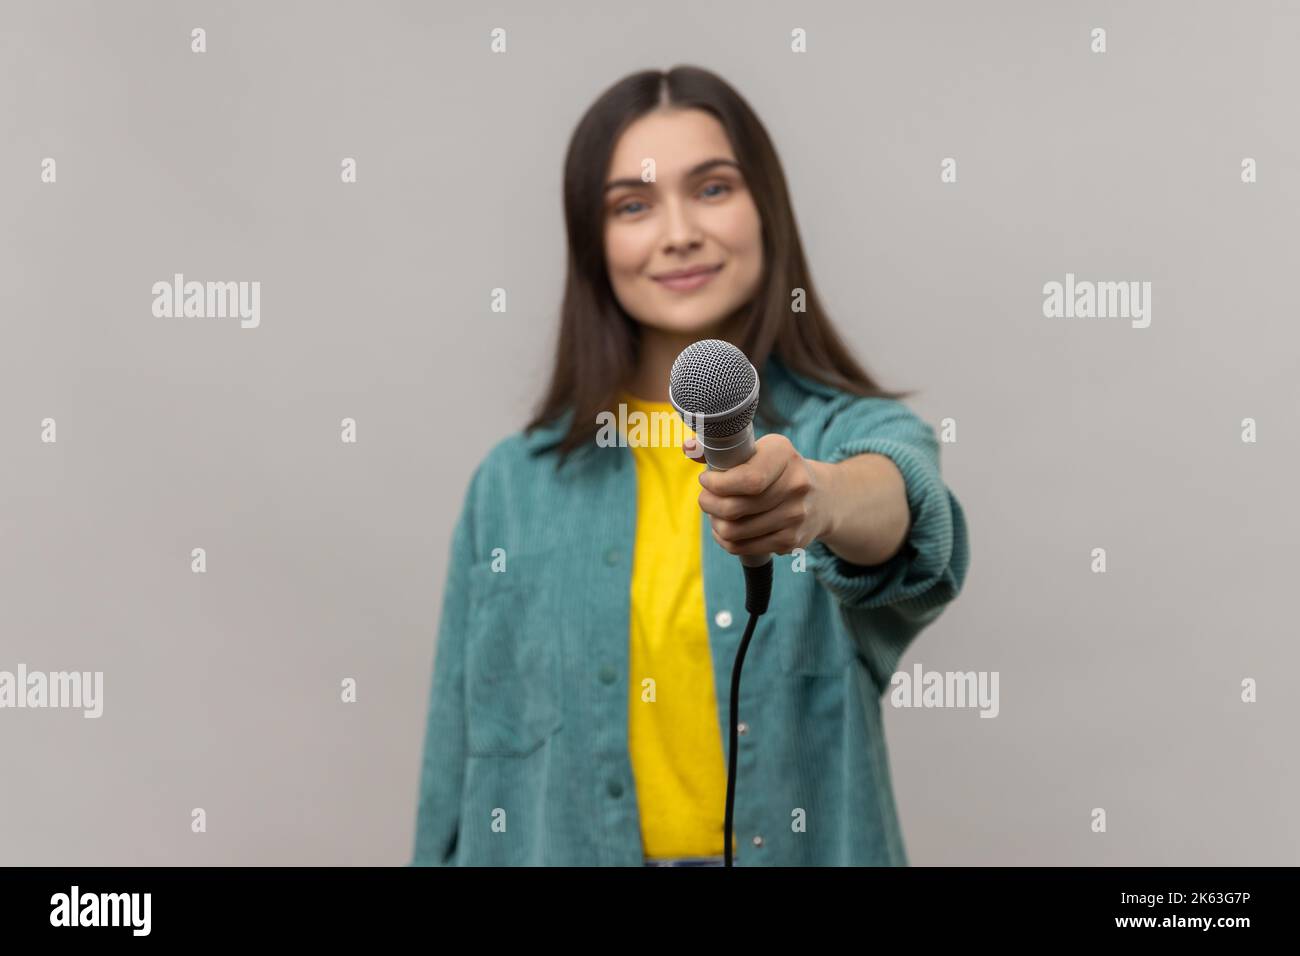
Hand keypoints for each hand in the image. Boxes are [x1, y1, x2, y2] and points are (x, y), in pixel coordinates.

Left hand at [683, 434, 830, 556]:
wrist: (822, 497)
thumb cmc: (776, 469)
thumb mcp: (759, 450)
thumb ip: (722, 449)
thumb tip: (689, 449)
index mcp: (784, 455)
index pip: (747, 479)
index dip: (718, 484)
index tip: (706, 480)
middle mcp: (796, 485)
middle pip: (736, 508)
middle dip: (709, 504)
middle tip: (705, 499)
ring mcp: (796, 516)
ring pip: (736, 531)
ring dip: (716, 524)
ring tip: (715, 513)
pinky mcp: (791, 541)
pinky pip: (744, 547)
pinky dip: (726, 540)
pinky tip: (726, 528)